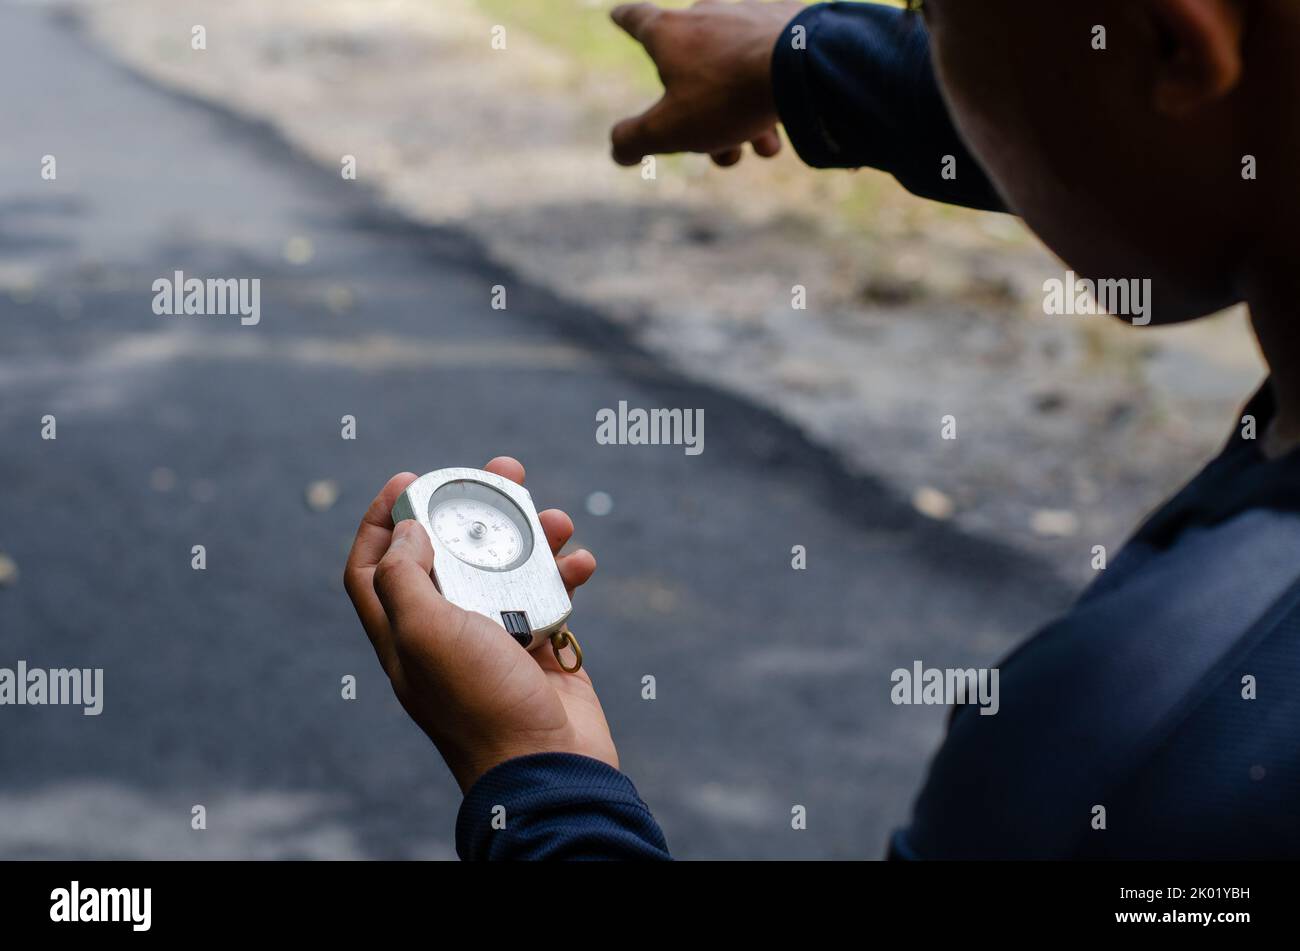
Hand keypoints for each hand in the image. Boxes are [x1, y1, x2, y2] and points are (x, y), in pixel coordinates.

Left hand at [343, 457, 615, 792]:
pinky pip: (549, 597)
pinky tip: (583, 563)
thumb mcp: (425, 634)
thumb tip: (405, 532)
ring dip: (530, 536)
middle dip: (471, 509)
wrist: (548, 767)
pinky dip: (567, 574)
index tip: (408, 480)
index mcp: (403, 633)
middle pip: (447, 554)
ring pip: (505, 569)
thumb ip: (403, 578)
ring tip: (557, 517)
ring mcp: (494, 640)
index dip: (380, 521)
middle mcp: (444, 632)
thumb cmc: (482, 704)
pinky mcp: (539, 648)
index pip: (373, 567)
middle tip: (498, 475)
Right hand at [609, 0, 805, 166]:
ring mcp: (749, 12)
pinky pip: (771, 60)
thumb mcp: (670, 129)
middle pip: (693, 65)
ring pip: (735, 70)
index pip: (637, 20)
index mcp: (670, 32)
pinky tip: (784, 122)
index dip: (624, 20)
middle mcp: (707, 12)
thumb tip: (617, 150)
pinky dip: (772, 93)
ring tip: (762, 147)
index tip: (617, 15)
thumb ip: (636, 139)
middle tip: (719, 147)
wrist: (803, 67)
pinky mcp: (789, 18)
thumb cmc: (727, 95)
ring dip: (744, 115)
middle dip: (702, 110)